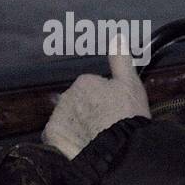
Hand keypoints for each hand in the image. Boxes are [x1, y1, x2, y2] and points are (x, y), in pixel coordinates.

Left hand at [43, 36, 149, 158]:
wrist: (118, 148)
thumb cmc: (127, 115)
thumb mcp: (131, 84)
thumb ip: (121, 60)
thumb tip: (117, 36)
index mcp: (84, 82)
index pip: (93, 87)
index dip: (106, 98)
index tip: (117, 109)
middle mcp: (66, 96)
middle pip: (78, 102)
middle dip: (89, 110)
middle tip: (108, 125)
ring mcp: (58, 116)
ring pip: (68, 118)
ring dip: (78, 124)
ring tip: (96, 138)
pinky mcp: (53, 136)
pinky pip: (57, 135)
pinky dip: (65, 138)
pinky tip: (80, 144)